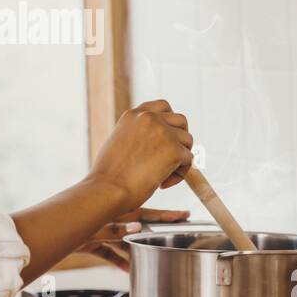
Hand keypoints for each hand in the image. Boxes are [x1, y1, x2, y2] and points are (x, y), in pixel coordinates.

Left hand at [77, 206, 190, 271]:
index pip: (147, 213)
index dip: (167, 216)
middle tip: (175, 235)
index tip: (185, 215)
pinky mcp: (92, 242)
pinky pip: (109, 253)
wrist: (45, 236)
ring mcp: (102, 231)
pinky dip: (117, 260)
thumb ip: (116, 229)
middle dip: (156, 233)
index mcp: (115, 212)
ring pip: (125, 242)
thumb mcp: (95, 229)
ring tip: (153, 258)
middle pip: (140, 227)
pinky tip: (126, 270)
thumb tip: (138, 227)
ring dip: (136, 251)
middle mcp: (111, 220)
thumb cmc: (70, 227)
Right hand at [86, 99, 193, 214]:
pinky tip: (162, 184)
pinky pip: (188, 160)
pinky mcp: (174, 150)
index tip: (168, 136)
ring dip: (181, 158)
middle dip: (180, 138)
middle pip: (181, 120)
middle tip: (172, 157)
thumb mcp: (119, 142)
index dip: (170, 122)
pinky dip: (180, 174)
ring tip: (164, 175)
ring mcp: (163, 132)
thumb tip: (159, 143)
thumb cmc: (108, 175)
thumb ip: (138, 135)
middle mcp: (149, 118)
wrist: (107, 190)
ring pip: (187, 140)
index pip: (163, 106)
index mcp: (133, 115)